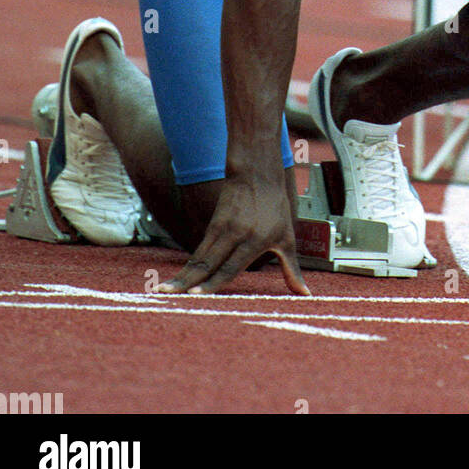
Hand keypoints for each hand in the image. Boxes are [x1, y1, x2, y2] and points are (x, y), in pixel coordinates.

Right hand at [157, 173, 310, 296]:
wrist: (257, 172)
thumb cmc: (275, 207)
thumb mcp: (287, 239)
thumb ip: (292, 270)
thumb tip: (306, 295)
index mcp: (254, 241)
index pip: (229, 267)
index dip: (212, 282)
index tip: (195, 294)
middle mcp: (235, 236)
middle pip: (207, 264)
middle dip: (186, 282)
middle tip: (166, 296)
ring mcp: (222, 229)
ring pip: (198, 257)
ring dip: (181, 276)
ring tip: (162, 291)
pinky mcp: (213, 224)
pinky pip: (199, 250)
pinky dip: (188, 266)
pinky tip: (176, 279)